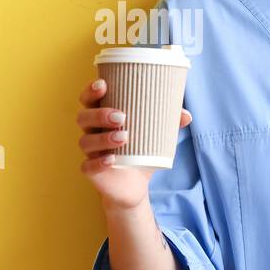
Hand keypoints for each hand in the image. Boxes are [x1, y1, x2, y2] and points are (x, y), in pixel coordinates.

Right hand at [76, 77, 190, 210]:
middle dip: (99, 114)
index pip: (88, 99)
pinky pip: (88, 166)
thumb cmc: (140, 150)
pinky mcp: (91, 172)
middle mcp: (91, 132)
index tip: (103, 84)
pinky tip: (111, 160)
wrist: (134, 185)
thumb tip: (186, 115)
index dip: (91, 91)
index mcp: (101, 117)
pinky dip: (98, 163)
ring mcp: (90, 152)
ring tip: (124, 137)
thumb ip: (169, 123)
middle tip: (121, 116)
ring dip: (103, 138)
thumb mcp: (155, 135)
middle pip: (84, 117)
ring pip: (86, 141)